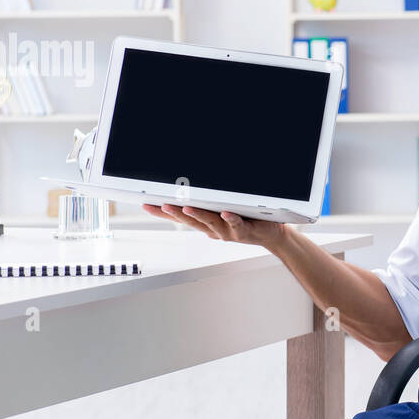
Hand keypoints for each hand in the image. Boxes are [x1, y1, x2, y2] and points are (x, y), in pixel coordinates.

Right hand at [141, 203, 289, 252]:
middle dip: (174, 213)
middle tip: (161, 205)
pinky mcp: (245, 230)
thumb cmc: (248, 219)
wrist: (272, 234)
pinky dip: (230, 218)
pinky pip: (237, 224)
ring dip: (197, 215)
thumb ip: (210, 200)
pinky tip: (225, 213)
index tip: (146, 204)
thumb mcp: (224, 209)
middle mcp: (215, 229)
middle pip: (191, 220)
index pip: (180, 217)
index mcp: (207, 223)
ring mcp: (229, 231)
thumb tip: (195, 183)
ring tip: (185, 207)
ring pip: (210, 222)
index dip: (162, 212)